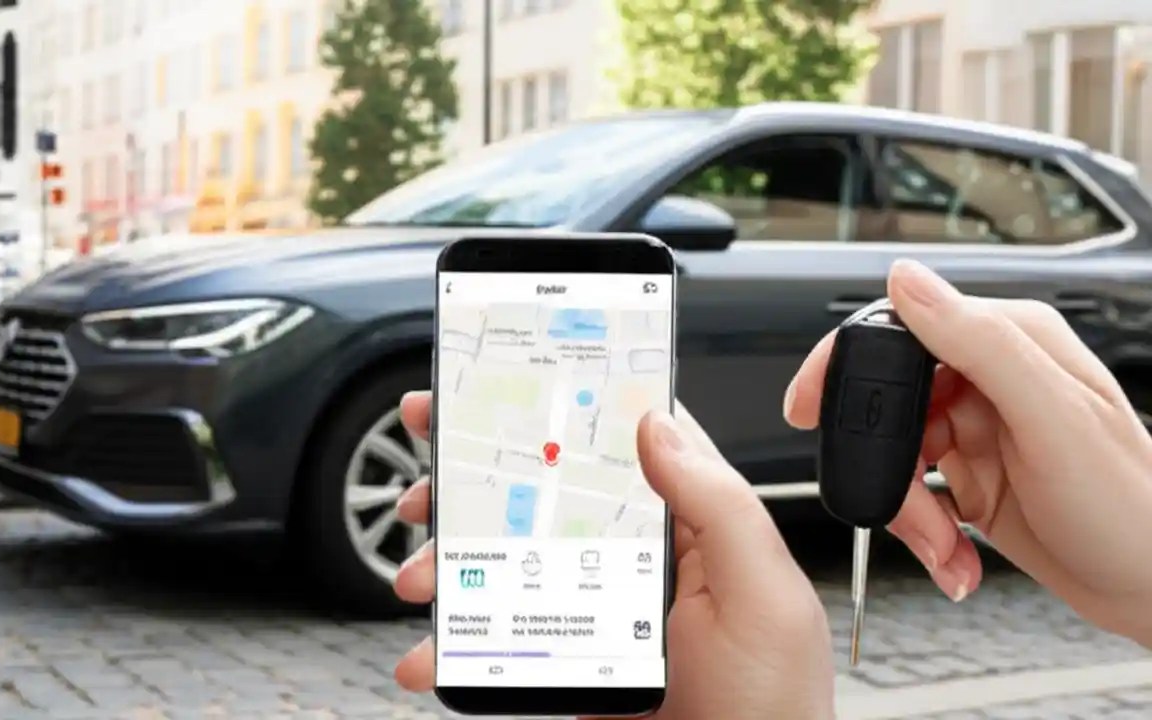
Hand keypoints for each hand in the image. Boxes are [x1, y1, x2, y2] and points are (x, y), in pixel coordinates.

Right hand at [392, 392, 835, 719]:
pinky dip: (454, 646)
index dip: (564, 405)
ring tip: (420, 578)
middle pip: (545, 497)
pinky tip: (432, 652)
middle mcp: (635, 561)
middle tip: (431, 473)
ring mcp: (594, 613)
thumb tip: (656, 425)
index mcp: (689, 526)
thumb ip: (718, 506)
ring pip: (508, 565)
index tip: (500, 382)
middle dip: (477, 483)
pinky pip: (499, 640)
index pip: (624, 442)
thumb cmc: (775, 707)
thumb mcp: (762, 596)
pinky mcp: (565, 663)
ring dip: (451, 564)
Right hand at [785, 259, 1151, 647]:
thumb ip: (979, 342)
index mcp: (1010, 341)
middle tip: (902, 506)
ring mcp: (979, 430)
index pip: (901, 329)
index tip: (811, 408)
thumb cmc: (1133, 509)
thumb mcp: (1052, 417)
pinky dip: (922, 534)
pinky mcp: (973, 478)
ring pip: (893, 457)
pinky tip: (952, 554)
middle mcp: (991, 379)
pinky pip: (913, 497)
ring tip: (943, 544)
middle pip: (887, 403)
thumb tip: (907, 280)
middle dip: (883, 465)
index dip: (847, 368)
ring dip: (906, 512)